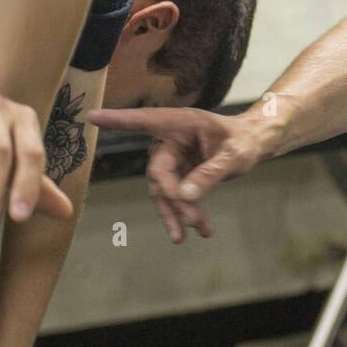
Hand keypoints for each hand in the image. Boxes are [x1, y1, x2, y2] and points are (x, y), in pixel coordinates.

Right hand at [87, 107, 265, 243]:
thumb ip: (211, 173)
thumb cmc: (244, 139)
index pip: (144, 121)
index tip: (92, 116)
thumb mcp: (235, 155)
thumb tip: (184, 196)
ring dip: (179, 213)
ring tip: (200, 231)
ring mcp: (172, 158)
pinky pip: (174, 198)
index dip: (118, 120)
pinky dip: (185, 214)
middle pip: (158, 173)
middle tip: (195, 221)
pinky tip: (200, 231)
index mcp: (179, 123)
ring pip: (164, 191)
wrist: (253, 145)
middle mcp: (170, 140)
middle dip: (174, 199)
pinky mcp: (178, 174)